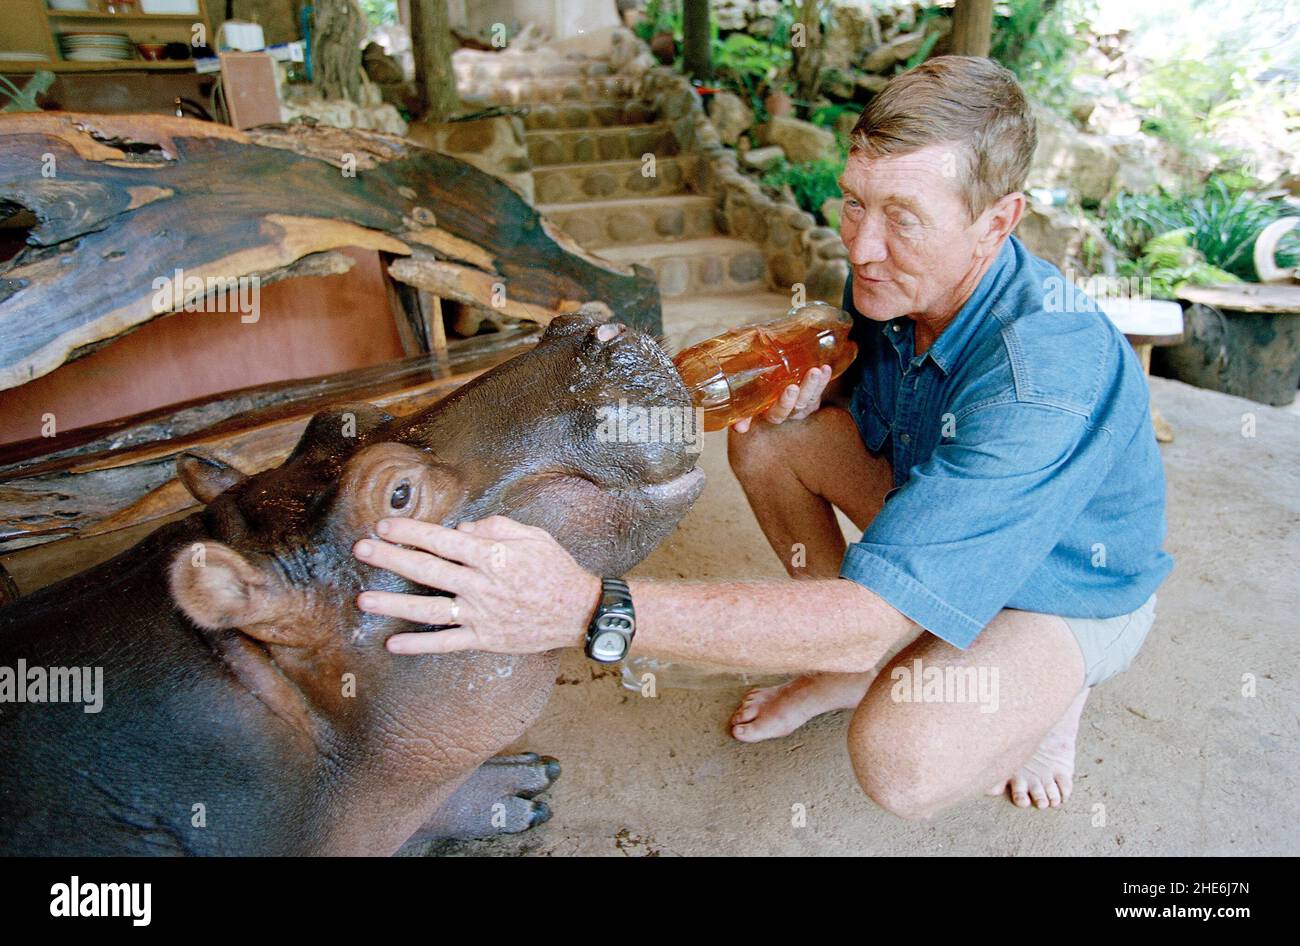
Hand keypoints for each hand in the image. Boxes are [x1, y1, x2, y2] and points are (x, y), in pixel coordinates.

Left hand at [353, 515, 600, 655]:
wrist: (579, 612)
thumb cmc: (556, 569)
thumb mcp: (533, 536)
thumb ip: (495, 527)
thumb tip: (459, 531)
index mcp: (492, 557)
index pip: (442, 541)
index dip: (411, 532)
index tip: (384, 525)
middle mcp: (481, 586)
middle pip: (427, 570)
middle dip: (391, 558)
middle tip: (360, 550)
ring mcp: (480, 615)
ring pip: (429, 609)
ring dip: (394, 604)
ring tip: (363, 599)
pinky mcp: (484, 639)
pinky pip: (446, 643)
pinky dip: (419, 645)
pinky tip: (392, 643)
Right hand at [730, 364, 832, 432]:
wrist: (765, 368)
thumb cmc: (750, 381)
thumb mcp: (742, 392)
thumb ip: (740, 405)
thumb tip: (739, 427)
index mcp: (768, 411)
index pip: (777, 414)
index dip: (784, 403)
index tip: (790, 388)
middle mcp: (787, 411)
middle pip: (797, 406)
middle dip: (804, 390)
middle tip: (809, 375)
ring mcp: (800, 405)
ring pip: (809, 399)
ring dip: (815, 385)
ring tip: (818, 370)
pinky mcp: (811, 398)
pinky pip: (819, 392)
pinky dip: (824, 381)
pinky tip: (826, 369)